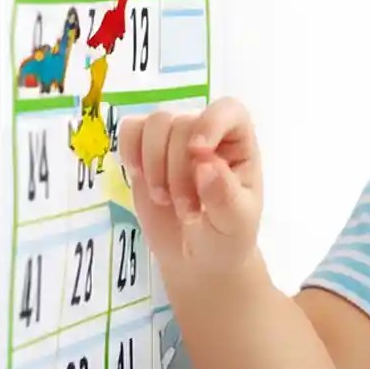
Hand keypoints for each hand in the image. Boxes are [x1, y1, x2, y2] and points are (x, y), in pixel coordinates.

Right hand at [117, 97, 262, 274]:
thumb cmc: (226, 236)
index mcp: (239, 143)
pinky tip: (139, 177)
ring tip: (164, 199)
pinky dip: (130, 151)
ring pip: (155, 123)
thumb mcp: (235, 223)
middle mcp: (207, 132)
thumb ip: (224, 195)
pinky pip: (131, 130)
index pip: (228, 110)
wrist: (198, 258)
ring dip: (154, 164)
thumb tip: (205, 165)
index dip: (211, 123)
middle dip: (178, 170)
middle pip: (183, 124)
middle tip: (187, 211)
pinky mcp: (145, 152)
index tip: (199, 154)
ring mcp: (174, 140)